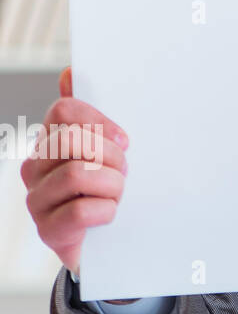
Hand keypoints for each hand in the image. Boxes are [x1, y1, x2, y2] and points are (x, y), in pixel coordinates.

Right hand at [22, 66, 132, 291]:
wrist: (111, 241)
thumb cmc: (109, 187)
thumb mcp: (110, 148)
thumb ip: (92, 112)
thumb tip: (70, 71)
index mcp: (51, 140)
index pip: (64, 109)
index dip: (99, 121)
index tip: (124, 140)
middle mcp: (36, 167)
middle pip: (72, 140)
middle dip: (109, 155)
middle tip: (123, 171)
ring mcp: (37, 199)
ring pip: (78, 173)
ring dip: (112, 185)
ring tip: (117, 194)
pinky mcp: (47, 230)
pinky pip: (79, 211)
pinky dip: (105, 211)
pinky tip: (109, 215)